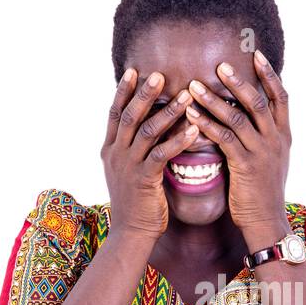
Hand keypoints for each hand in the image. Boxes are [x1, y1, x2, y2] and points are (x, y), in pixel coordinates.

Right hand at [101, 68, 198, 238]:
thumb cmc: (136, 202)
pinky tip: (195, 128)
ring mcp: (128, 166)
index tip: (134, 71)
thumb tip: (148, 127)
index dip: (123, 91)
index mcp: (110, 149)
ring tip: (186, 96)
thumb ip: (135, 148)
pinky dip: (178, 139)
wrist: (131, 233)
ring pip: (146, 131)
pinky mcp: (144, 179)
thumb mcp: (129, 170)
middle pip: (129, 116)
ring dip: (168, 111)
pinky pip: (161, 154)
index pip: (115, 113)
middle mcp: (116, 154)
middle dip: (144, 93)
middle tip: (159, 74)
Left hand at [184, 50, 291, 241]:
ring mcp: (261, 152)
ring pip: (238, 117)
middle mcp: (275, 140)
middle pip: (258, 101)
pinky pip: (223, 139)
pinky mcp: (245, 166)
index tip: (256, 54)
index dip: (269, 74)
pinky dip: (206, 123)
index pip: (281, 97)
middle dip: (239, 81)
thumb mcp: (271, 160)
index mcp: (283, 136)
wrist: (266, 222)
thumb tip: (249, 116)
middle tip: (220, 64)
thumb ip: (263, 137)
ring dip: (214, 99)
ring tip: (193, 86)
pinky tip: (190, 114)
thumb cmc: (263, 192)